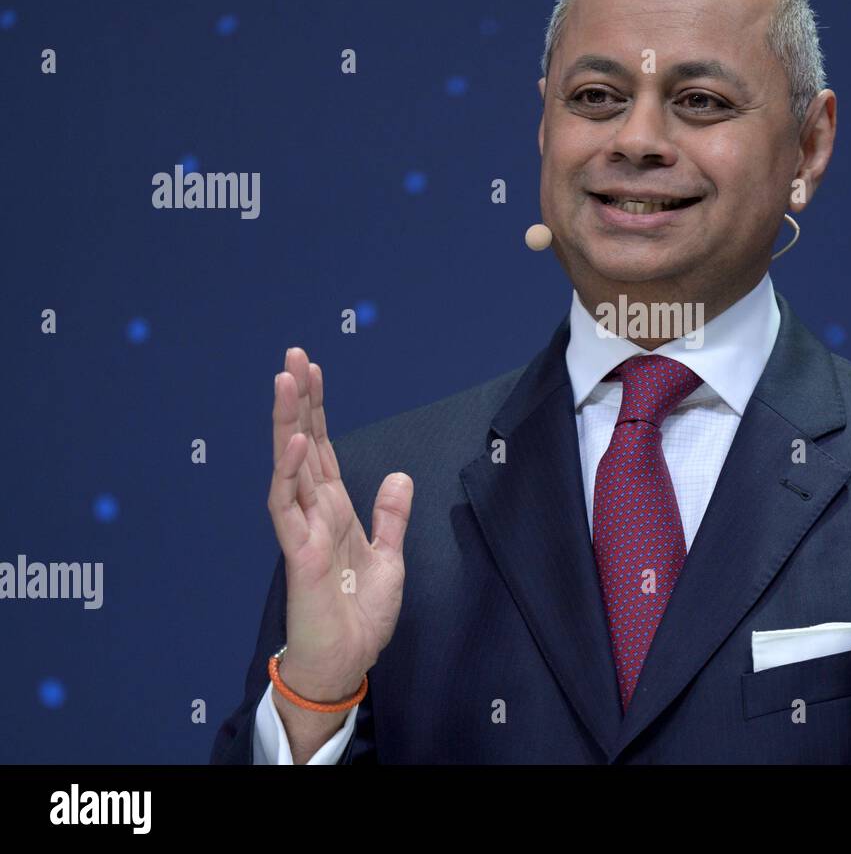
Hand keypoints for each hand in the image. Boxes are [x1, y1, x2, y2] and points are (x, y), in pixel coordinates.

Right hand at [267, 347, 412, 702]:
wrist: (347, 662)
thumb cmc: (360, 616)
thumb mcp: (389, 558)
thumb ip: (390, 517)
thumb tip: (397, 476)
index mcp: (335, 510)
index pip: (323, 448)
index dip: (318, 410)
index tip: (313, 370)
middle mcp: (314, 511)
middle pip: (303, 444)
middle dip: (298, 400)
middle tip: (294, 355)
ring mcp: (302, 528)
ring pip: (289, 463)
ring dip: (287, 420)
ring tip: (286, 378)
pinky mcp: (297, 551)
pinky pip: (287, 504)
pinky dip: (290, 470)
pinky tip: (296, 439)